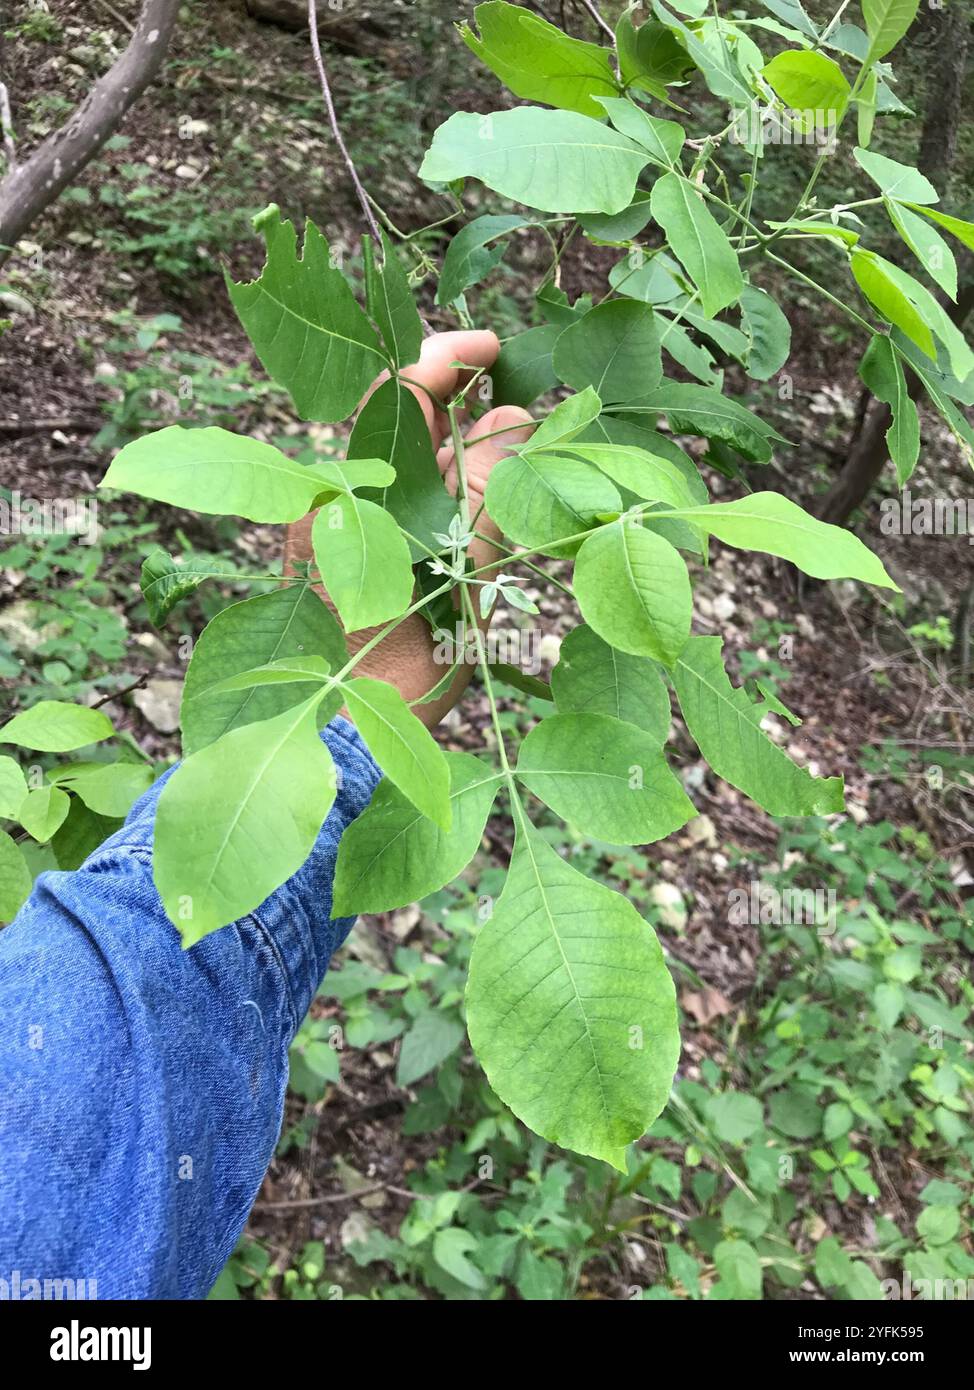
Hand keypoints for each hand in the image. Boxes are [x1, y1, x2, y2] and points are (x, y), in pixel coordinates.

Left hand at [285, 330, 533, 726]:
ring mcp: (377, 537)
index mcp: (351, 492)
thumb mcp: (451, 570)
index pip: (396, 395)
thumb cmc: (388, 661)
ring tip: (543, 461)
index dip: (444, 357)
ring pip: (438, 476)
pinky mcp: (397, 568)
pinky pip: (443, 519)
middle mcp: (360, 504)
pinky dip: (482, 508)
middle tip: (536, 410)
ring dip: (489, 463)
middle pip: (423, 432)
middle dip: (480, 411)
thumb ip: (487, 492)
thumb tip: (513, 421)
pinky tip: (522, 512)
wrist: (356, 739)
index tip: (494, 346)